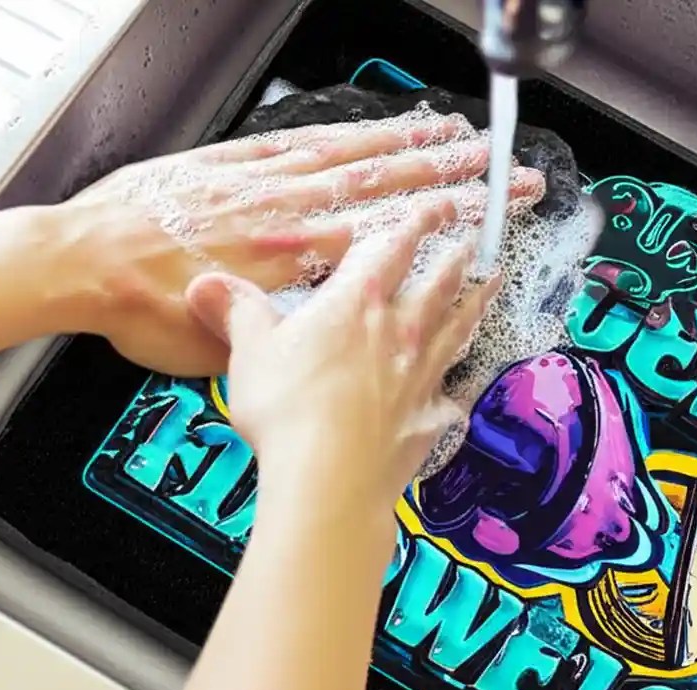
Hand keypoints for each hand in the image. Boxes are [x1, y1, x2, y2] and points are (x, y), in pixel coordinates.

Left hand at [49, 113, 542, 376]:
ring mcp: (263, 183)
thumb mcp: (221, 354)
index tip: (492, 213)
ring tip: (457, 137)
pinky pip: (301, 142)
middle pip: (388, 188)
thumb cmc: (141, 312)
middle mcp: (289, 214)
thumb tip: (309, 352)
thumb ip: (276, 340)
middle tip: (503, 166)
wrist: (77, 263)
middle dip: (453, 177)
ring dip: (409, 147)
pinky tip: (372, 129)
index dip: (448, 223)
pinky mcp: (233, 164)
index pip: (391, 234)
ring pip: (351, 158)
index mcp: (294, 262)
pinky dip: (343, 135)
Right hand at [185, 198, 500, 519]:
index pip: (394, 248)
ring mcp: (422, 372)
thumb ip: (236, 311)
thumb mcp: (251, 351)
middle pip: (439, 282)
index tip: (438, 205)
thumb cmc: (288, 409)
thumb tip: (204, 281)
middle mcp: (400, 328)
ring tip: (492, 284)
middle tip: (474, 238)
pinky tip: (467, 383)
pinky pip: (455, 391)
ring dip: (477, 301)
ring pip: (459, 325)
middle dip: (457, 255)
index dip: (418, 222)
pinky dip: (463, 382)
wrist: (330, 478)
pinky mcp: (431, 414)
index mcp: (357, 301)